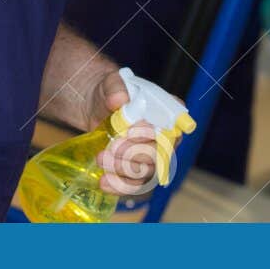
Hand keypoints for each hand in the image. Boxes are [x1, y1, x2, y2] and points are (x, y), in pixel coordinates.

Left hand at [89, 69, 187, 196]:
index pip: (172, 126)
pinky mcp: (137, 170)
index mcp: (166, 111)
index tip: (129, 130)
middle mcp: (165, 137)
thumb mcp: (112, 83)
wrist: (97, 107)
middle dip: (134, 153)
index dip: (153, 132)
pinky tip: (104, 182)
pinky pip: (134, 184)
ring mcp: (152, 156)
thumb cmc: (112, 92)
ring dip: (123, 169)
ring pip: (146, 172)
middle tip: (111, 148)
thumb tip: (118, 100)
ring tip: (102, 159)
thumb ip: (116, 88)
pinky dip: (119, 185)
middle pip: (158, 154)